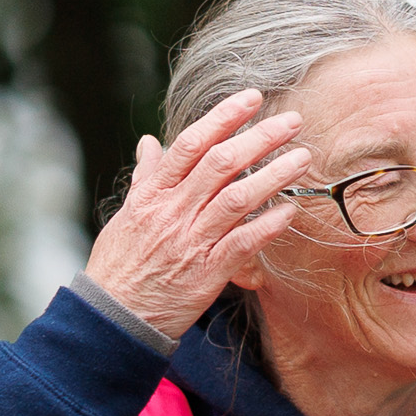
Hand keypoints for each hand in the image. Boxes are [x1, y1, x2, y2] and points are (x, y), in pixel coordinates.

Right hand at [83, 88, 309, 343]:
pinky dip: (268, 226)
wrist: (114, 316)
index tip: (252, 98)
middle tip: (293, 121)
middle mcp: (173, 211)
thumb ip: (147, 176)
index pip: (192, 143)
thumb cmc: (120, 265)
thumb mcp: (128, 213)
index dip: (224, 117)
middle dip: (260, 138)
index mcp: (154, 192)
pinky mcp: (206, 273)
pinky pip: (242, 244)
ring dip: (274, 175)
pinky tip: (290, 211)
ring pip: (238, 198)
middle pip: (222, 163)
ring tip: (302, 158)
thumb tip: (149, 143)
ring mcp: (191, 241)